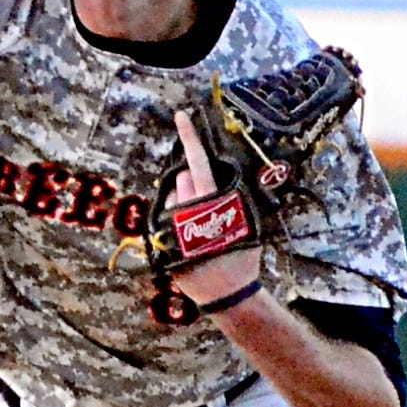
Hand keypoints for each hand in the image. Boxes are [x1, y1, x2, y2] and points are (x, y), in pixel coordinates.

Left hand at [168, 110, 261, 305]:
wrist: (225, 291)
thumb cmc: (240, 257)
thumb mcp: (243, 223)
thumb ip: (230, 200)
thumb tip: (220, 183)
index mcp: (212, 201)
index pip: (197, 163)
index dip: (189, 137)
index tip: (180, 115)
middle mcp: (189, 208)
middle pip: (183, 177)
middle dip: (192, 183)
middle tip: (205, 207)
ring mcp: (173, 223)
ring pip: (172, 195)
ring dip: (182, 202)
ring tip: (198, 227)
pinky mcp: (163, 237)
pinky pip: (164, 215)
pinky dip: (174, 219)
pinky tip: (189, 239)